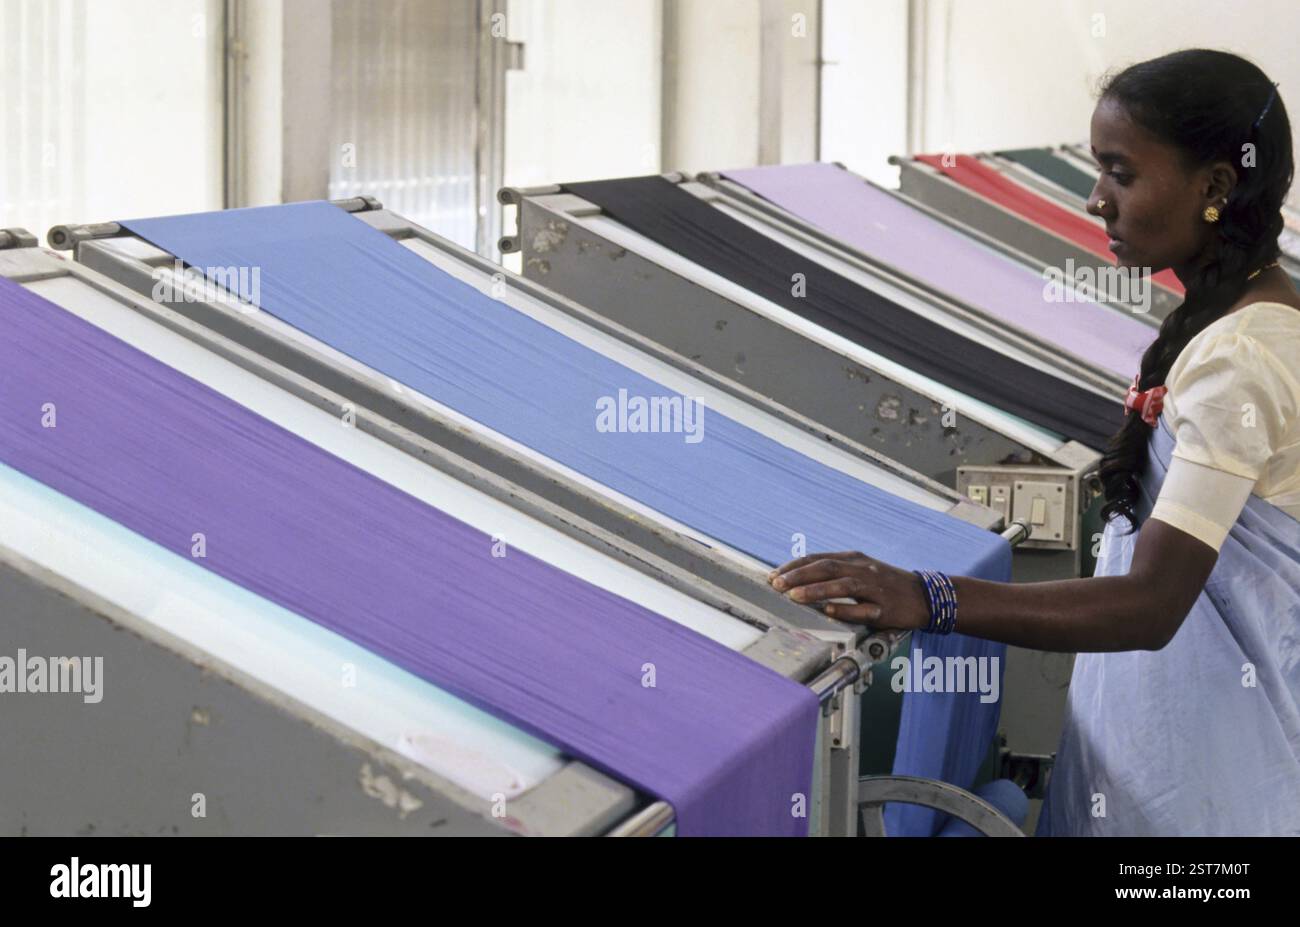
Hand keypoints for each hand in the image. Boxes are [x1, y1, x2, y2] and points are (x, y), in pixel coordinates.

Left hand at [767, 551, 930, 629]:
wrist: (926, 596)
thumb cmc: (887, 585)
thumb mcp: (861, 570)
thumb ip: (835, 572)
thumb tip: (801, 578)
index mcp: (854, 559)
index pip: (818, 559)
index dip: (794, 567)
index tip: (774, 576)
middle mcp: (862, 569)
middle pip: (826, 568)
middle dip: (798, 576)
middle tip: (777, 585)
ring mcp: (874, 587)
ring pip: (842, 585)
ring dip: (816, 590)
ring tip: (794, 597)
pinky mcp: (885, 607)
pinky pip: (862, 608)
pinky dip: (844, 609)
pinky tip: (827, 611)